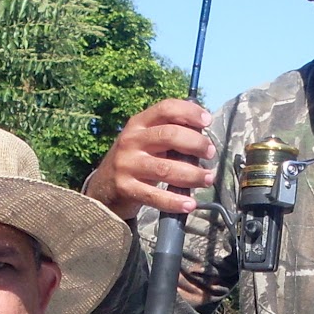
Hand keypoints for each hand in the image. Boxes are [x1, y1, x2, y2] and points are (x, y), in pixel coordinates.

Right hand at [83, 99, 217, 219]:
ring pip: (165, 168)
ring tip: (208, 179)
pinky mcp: (126, 188)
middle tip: (210, 153)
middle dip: (195, 143)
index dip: (189, 112)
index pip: (165, 109)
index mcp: (138, 123)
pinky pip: (154, 196)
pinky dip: (174, 201)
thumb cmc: (136, 159)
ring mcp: (127, 165)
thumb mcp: (146, 140)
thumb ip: (169, 133)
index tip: (207, 121)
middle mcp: (131, 141)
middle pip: (168, 135)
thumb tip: (203, 134)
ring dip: (192, 174)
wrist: (103, 185)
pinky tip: (190, 204)